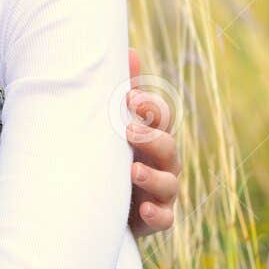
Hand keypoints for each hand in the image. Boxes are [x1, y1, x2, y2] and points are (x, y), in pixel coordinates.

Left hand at [126, 48, 180, 236]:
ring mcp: (162, 191)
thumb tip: (131, 50)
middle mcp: (163, 162)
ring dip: (152, 175)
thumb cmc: (111, 156)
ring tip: (132, 170)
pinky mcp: (156, 218)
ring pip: (169, 182)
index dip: (152, 107)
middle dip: (152, 138)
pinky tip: (142, 208)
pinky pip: (164, 218)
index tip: (130, 98)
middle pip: (169, 147)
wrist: (99, 204)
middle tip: (128, 130)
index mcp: (152, 135)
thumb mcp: (114, 124)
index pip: (162, 117)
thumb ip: (122, 91)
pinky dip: (156, 213)